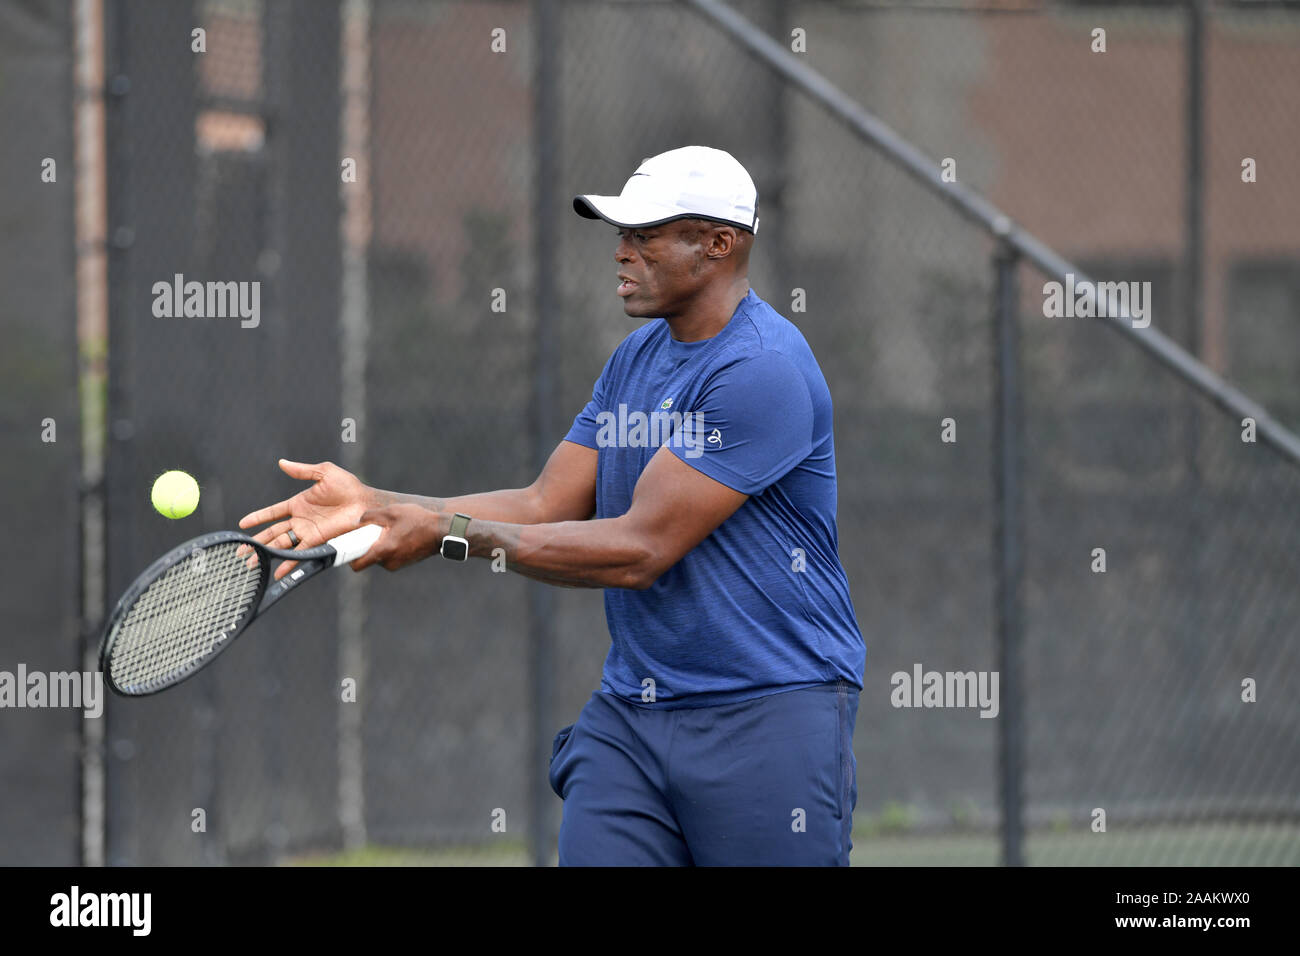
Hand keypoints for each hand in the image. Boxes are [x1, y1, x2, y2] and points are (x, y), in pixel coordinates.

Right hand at [239, 459, 374, 579]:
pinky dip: (288, 563)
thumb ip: (303, 471)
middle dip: (257, 542)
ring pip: (282, 545)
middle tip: (241, 552)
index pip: (273, 512)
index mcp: (299, 504)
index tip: (242, 523)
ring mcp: (308, 533)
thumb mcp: (324, 473)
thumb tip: (282, 462)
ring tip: (252, 564)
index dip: (258, 517)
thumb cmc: (349, 487)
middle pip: (273, 533)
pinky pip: (299, 553)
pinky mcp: (318, 541)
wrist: (366, 503)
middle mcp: (301, 521)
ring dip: (267, 554)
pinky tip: (277, 572)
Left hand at [350, 503, 443, 571]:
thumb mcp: (392, 511)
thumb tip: (359, 521)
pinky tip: (400, 535)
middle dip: (368, 544)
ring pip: (379, 556)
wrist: (442, 531)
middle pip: (367, 557)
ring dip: (380, 545)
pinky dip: (390, 547)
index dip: (349, 556)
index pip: (356, 564)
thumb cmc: (418, 520)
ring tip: (393, 530)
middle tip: (377, 530)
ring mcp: (397, 564)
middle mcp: (389, 562)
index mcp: (384, 551)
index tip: (348, 545)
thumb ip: (371, 516)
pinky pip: (389, 556)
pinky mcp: (404, 563)